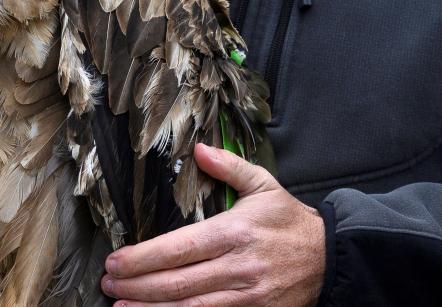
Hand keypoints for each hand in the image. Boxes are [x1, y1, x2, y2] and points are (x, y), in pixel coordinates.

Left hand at [100, 143, 325, 306]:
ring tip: (120, 306)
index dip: (143, 257)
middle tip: (109, 283)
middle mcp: (238, 266)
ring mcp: (246, 295)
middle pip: (177, 281)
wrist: (332, 258)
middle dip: (137, 285)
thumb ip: (229, 167)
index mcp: (235, 231)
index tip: (116, 260)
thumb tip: (199, 149)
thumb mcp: (263, 185)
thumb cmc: (291, 221)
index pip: (180, 247)